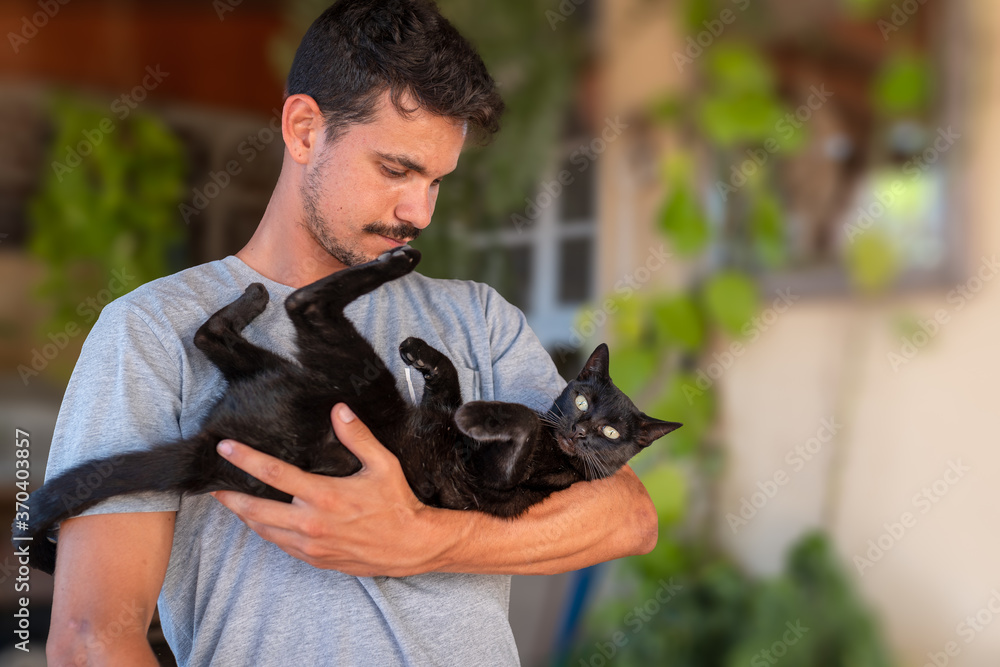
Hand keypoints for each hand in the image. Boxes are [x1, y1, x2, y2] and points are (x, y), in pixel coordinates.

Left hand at [210, 403, 462, 576]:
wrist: (411, 546)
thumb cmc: (398, 504)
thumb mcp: (383, 464)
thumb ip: (358, 437)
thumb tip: (338, 410)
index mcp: (324, 496)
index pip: (274, 474)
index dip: (246, 459)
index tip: (225, 448)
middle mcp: (311, 524)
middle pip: (256, 510)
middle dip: (230, 496)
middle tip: (211, 484)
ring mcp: (311, 546)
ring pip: (264, 530)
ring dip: (245, 515)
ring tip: (231, 500)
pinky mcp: (316, 559)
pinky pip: (281, 545)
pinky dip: (266, 531)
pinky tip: (261, 521)